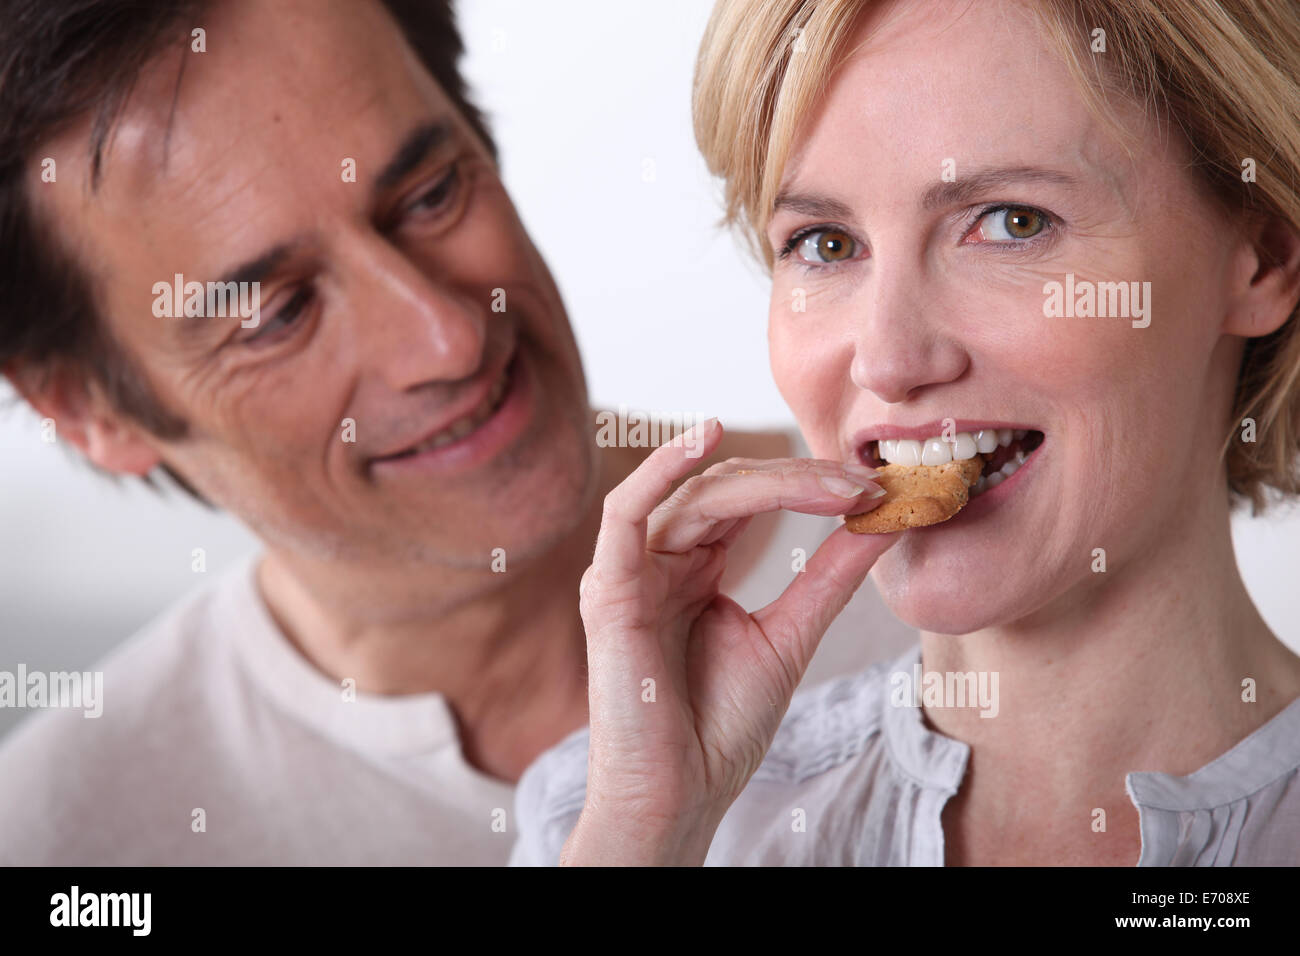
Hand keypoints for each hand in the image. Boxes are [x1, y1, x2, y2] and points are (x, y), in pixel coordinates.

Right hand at [561, 419, 898, 864]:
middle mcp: (658, 559)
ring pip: (693, 493)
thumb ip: (826, 577)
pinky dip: (660, 468)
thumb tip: (881, 523)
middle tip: (863, 484)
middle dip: (799, 479)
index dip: (809, 486)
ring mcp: (630, 571)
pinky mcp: (608, 590)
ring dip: (765, 479)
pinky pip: (625, 513)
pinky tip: (705, 436)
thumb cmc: (720, 728)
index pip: (747, 499)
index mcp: (693, 566)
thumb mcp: (788, 636)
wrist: (681, 795)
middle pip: (726, 487)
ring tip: (828, 480)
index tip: (875, 492)